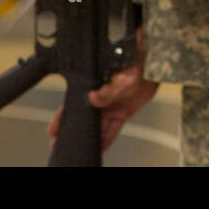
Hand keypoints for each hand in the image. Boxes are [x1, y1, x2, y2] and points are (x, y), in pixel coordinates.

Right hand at [48, 29, 155, 151]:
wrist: (154, 64)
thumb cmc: (135, 61)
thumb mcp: (122, 74)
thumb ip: (108, 88)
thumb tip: (93, 98)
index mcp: (95, 84)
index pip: (74, 102)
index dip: (63, 116)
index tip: (54, 129)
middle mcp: (102, 96)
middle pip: (84, 117)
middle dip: (73, 129)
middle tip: (61, 142)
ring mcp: (112, 106)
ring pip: (98, 126)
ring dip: (90, 137)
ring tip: (81, 148)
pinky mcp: (123, 112)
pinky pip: (113, 128)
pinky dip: (107, 139)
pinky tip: (101, 147)